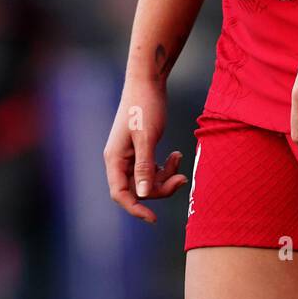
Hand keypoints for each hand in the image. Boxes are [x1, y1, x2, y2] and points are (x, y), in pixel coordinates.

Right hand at [103, 78, 187, 223]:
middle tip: (182, 179)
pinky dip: (165, 166)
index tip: (153, 218)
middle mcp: (120, 159)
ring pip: (147, 180)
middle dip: (160, 188)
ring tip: (179, 159)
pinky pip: (152, 168)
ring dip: (165, 176)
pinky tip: (177, 155)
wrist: (148, 80)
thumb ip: (144, 166)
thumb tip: (142, 194)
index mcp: (115, 158)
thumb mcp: (146, 136)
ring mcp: (130, 154)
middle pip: (138, 189)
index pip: (120, 194)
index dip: (135, 209)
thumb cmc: (144, 105)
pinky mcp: (141, 148)